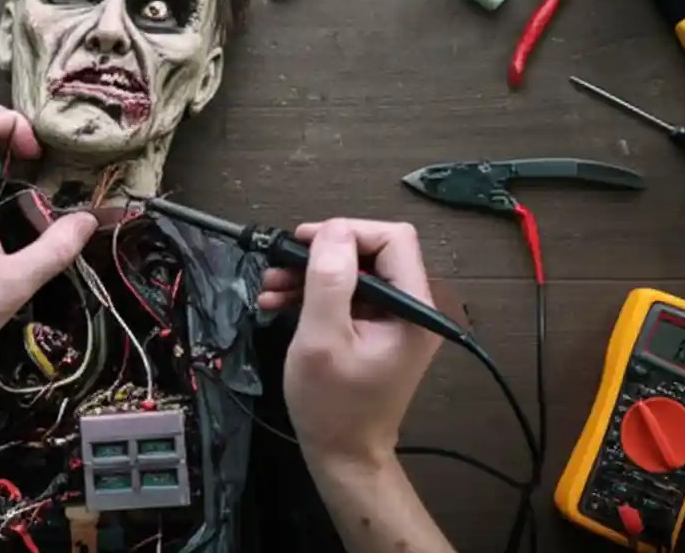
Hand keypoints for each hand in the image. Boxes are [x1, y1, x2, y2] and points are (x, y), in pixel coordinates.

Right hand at [258, 219, 440, 468]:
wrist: (343, 454)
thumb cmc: (332, 404)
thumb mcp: (322, 339)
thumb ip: (329, 280)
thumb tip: (332, 229)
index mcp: (414, 308)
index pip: (392, 239)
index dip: (346, 231)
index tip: (302, 242)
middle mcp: (415, 308)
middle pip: (373, 252)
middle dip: (322, 254)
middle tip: (279, 265)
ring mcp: (398, 320)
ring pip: (356, 272)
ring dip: (312, 274)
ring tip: (270, 286)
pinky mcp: (380, 330)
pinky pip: (350, 296)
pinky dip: (316, 294)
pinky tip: (280, 301)